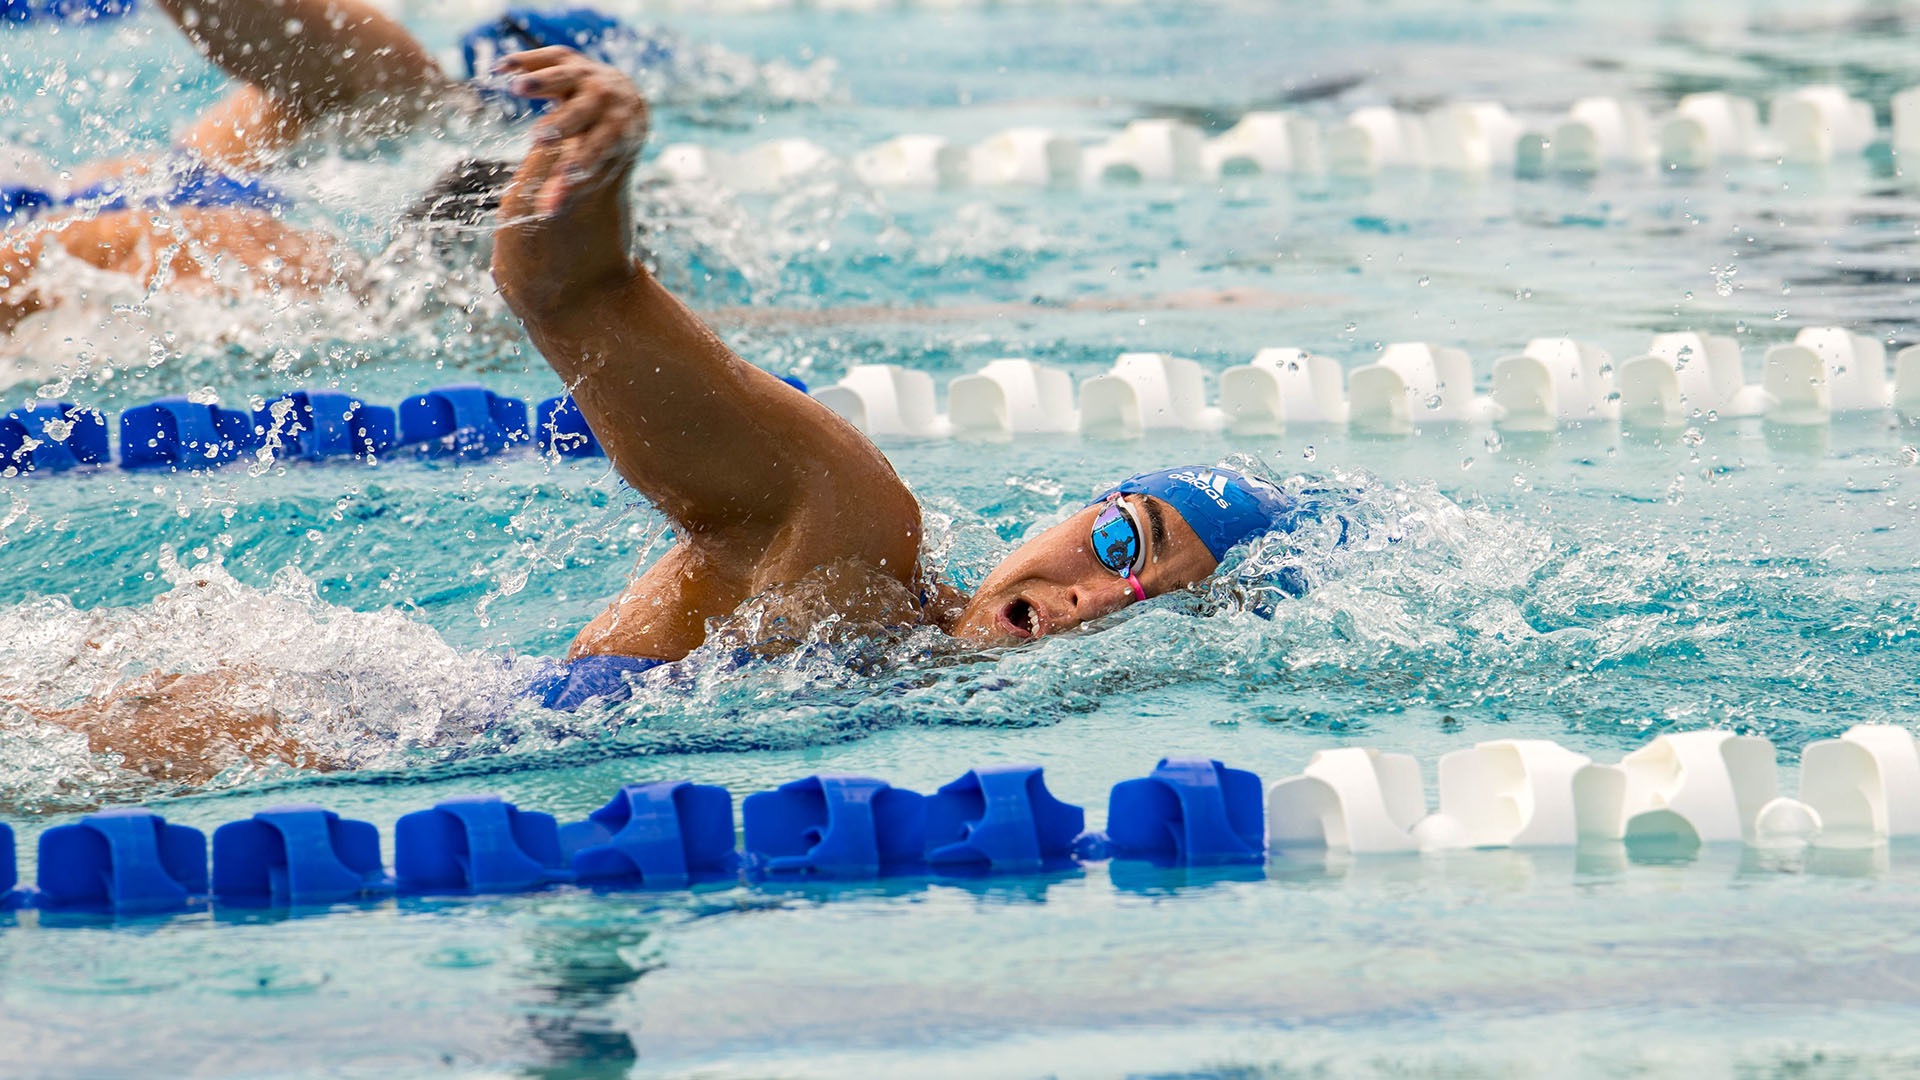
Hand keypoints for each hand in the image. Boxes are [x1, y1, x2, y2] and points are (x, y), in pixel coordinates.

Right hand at [496, 47, 648, 216]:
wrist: (624, 100)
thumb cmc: (604, 144)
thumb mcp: (595, 164)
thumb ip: (569, 186)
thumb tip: (545, 212)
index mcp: (618, 130)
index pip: (601, 148)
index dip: (583, 163)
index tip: (563, 179)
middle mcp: (607, 99)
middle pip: (585, 111)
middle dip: (564, 124)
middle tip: (539, 138)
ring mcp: (589, 75)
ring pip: (568, 75)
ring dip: (543, 81)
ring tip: (516, 89)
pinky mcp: (571, 59)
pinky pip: (550, 56)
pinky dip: (526, 60)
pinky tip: (500, 68)